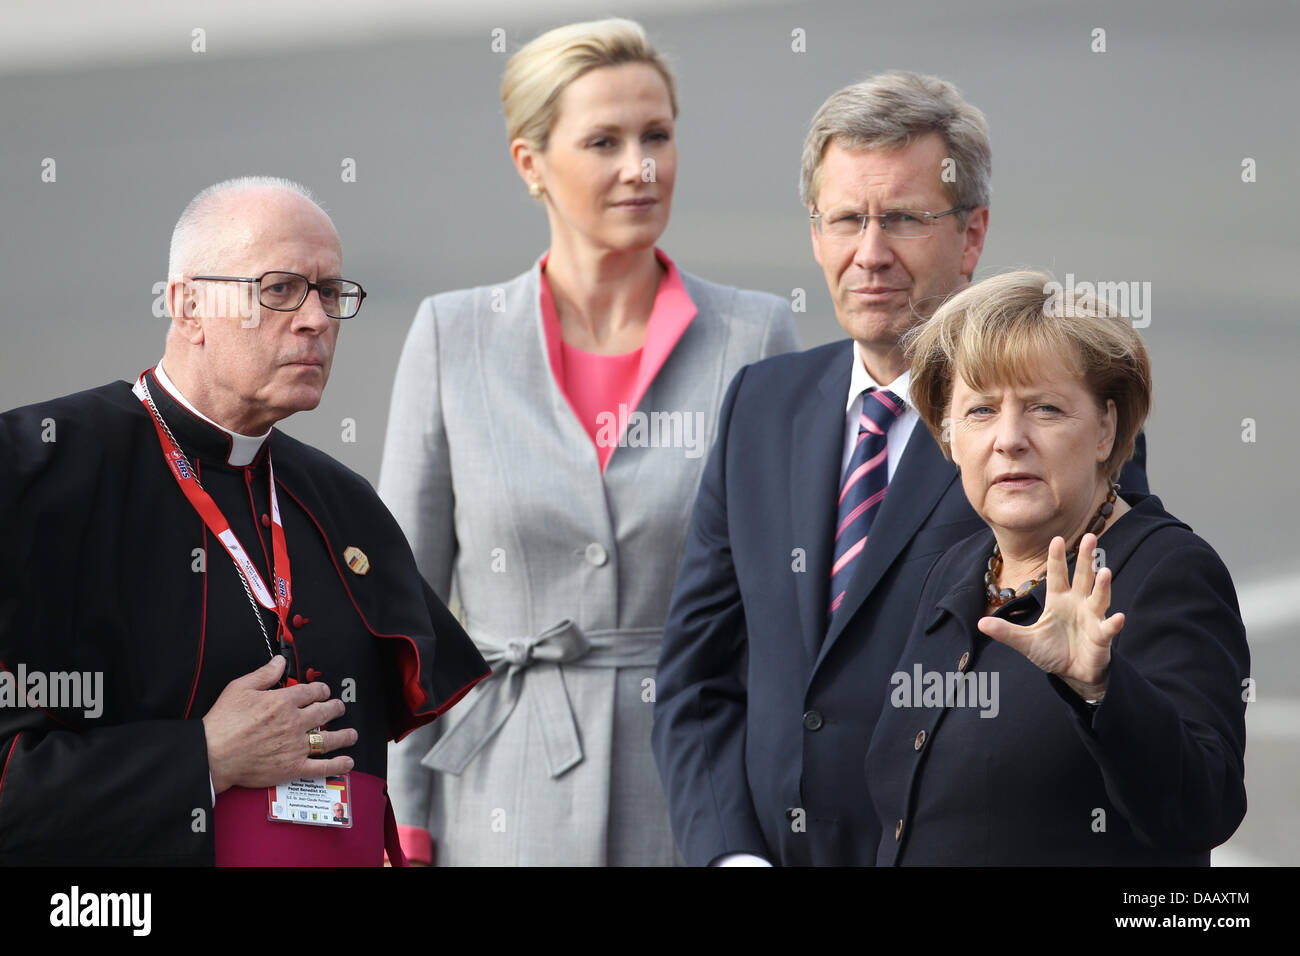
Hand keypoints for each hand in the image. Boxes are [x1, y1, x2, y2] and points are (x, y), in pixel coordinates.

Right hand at [202, 655, 356, 793]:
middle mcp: (294, 722)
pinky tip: (347, 761)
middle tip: (338, 708)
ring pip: (329, 738)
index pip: (312, 691)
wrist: (212, 754)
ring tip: (351, 734)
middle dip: (335, 708)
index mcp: (283, 702)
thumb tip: (279, 662)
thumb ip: (264, 674)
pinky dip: (337, 764)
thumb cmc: (222, 723)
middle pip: (325, 711)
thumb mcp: (240, 688)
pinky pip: (321, 766)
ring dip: (344, 735)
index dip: (321, 690)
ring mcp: (296, 745)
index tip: (324, 691)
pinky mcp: (292, 766)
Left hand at [977, 533, 1123, 698]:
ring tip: (1104, 571)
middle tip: (1091, 536)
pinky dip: (1113, 623)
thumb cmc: (1051, 651)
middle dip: (1086, 558)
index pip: (1057, 575)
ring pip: (1098, 597)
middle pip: (1083, 577)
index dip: (1057, 558)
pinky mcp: (1101, 636)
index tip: (1057, 539)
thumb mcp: (1025, 641)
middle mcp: (1077, 604)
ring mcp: (1092, 618)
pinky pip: (1108, 628)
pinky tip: (1118, 617)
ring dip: (1102, 585)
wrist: (1071, 674)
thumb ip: (1006, 631)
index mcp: (1058, 600)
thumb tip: (980, 623)